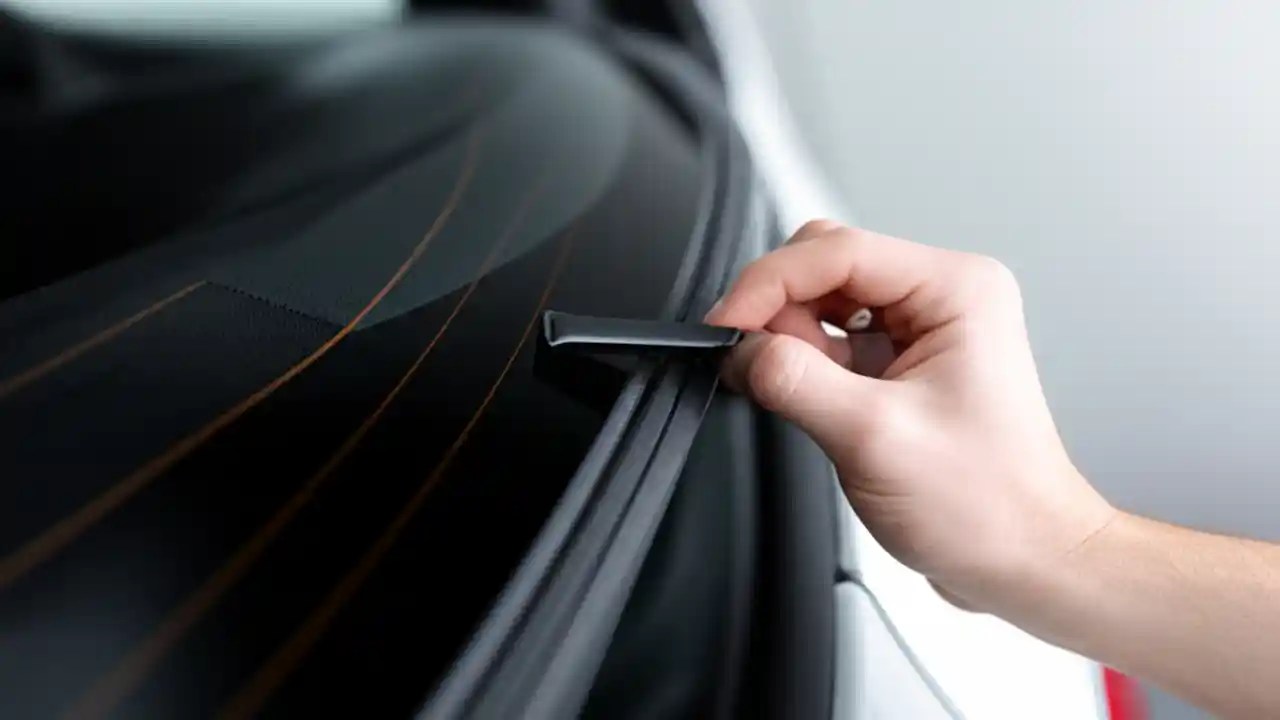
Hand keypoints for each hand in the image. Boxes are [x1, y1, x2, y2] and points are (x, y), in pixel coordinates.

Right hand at [705, 221, 1116, 612]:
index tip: (725, 324)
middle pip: (825, 265)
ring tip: (781, 389)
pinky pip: (832, 340)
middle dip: (777, 307)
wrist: (1023, 561)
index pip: (837, 251)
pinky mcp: (900, 365)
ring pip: (823, 301)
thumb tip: (742, 349)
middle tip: (750, 360)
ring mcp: (922, 330)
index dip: (769, 283)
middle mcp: (943, 298)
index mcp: (956, 290)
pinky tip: (795, 395)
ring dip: (788, 338)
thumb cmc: (988, 505)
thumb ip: (798, 382)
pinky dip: (802, 362)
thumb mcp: (875, 438)